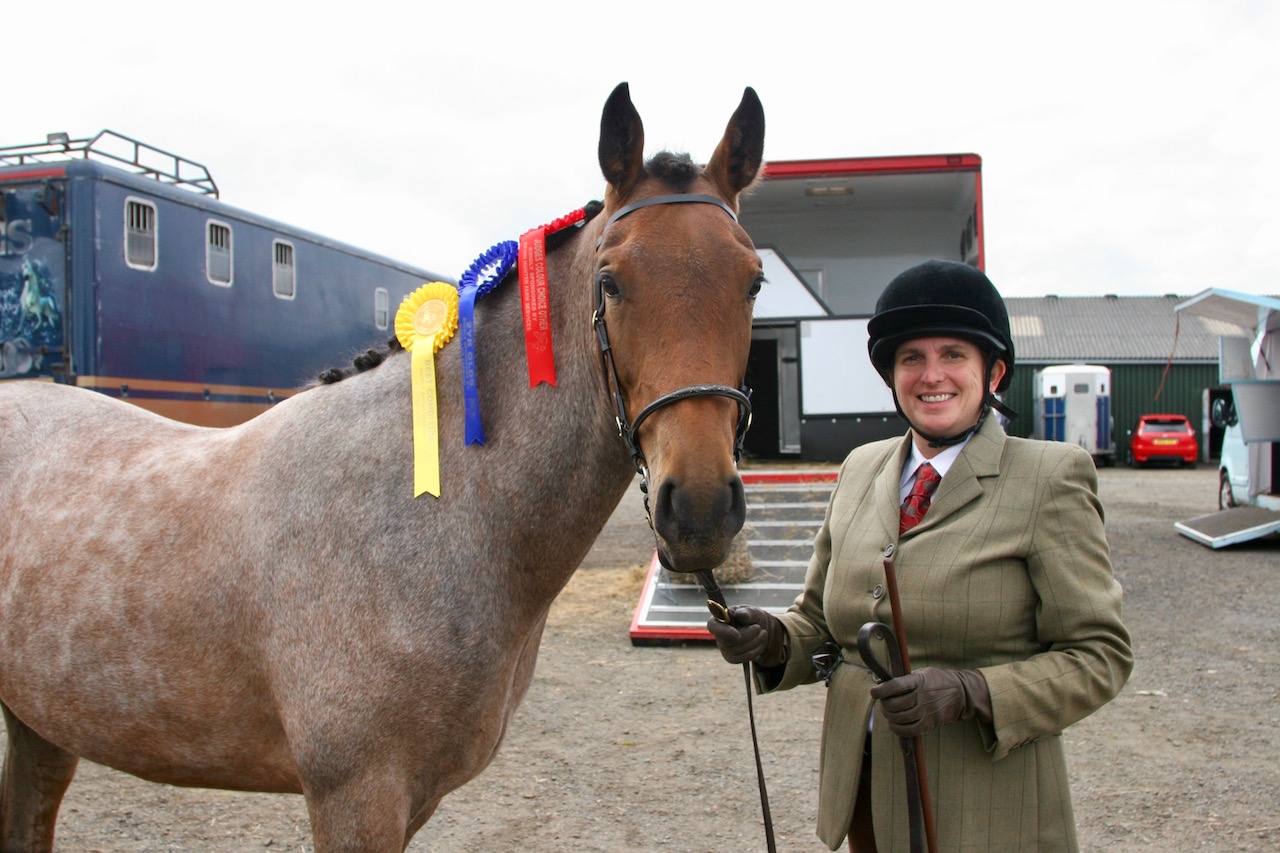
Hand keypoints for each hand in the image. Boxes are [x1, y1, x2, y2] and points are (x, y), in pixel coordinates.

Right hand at [705, 605, 786, 665]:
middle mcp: (719, 635)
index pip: (712, 626)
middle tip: (758, 627)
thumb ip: (747, 612)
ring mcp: (724, 648)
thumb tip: (740, 614)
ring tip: (763, 633)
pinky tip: (760, 643)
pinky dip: (754, 651)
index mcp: (720, 619)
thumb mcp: (753, 612)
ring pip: (736, 651)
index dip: (723, 631)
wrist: (761, 630)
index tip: (737, 635)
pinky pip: (741, 658)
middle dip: (746, 636)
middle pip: (726, 641)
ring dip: (753, 643)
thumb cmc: (753, 617)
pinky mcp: (732, 658)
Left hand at [870, 667, 990, 736]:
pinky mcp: (930, 723)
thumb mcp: (922, 673)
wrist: (961, 693)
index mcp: (919, 680)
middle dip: (885, 704)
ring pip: (900, 718)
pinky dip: (898, 729)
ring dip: (889, 717)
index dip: (882, 690)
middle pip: (895, 704)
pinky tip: (894, 724)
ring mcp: (927, 711)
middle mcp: (923, 696)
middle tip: (884, 702)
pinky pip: (910, 730)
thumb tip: (880, 682)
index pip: (896, 685)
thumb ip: (904, 678)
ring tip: (889, 712)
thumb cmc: (937, 680)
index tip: (874, 692)